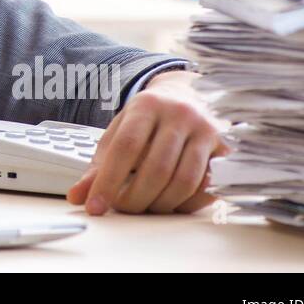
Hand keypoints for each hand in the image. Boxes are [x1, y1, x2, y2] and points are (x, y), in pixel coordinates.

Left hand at [65, 69, 228, 215]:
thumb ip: (100, 164)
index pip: (126, 147)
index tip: (95, 206)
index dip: (108, 181)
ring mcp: (207, 131)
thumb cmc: (150, 118)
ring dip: (161, 204)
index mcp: (147, 105)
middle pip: (156, 169)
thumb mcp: (121, 130)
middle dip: (135, 198)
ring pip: (184, 182)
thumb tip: (78, 196)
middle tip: (122, 208)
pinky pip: (207, 187)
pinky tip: (171, 202)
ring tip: (146, 206)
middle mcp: (180, 114)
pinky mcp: (226, 149)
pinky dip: (186, 203)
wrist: (190, 95)